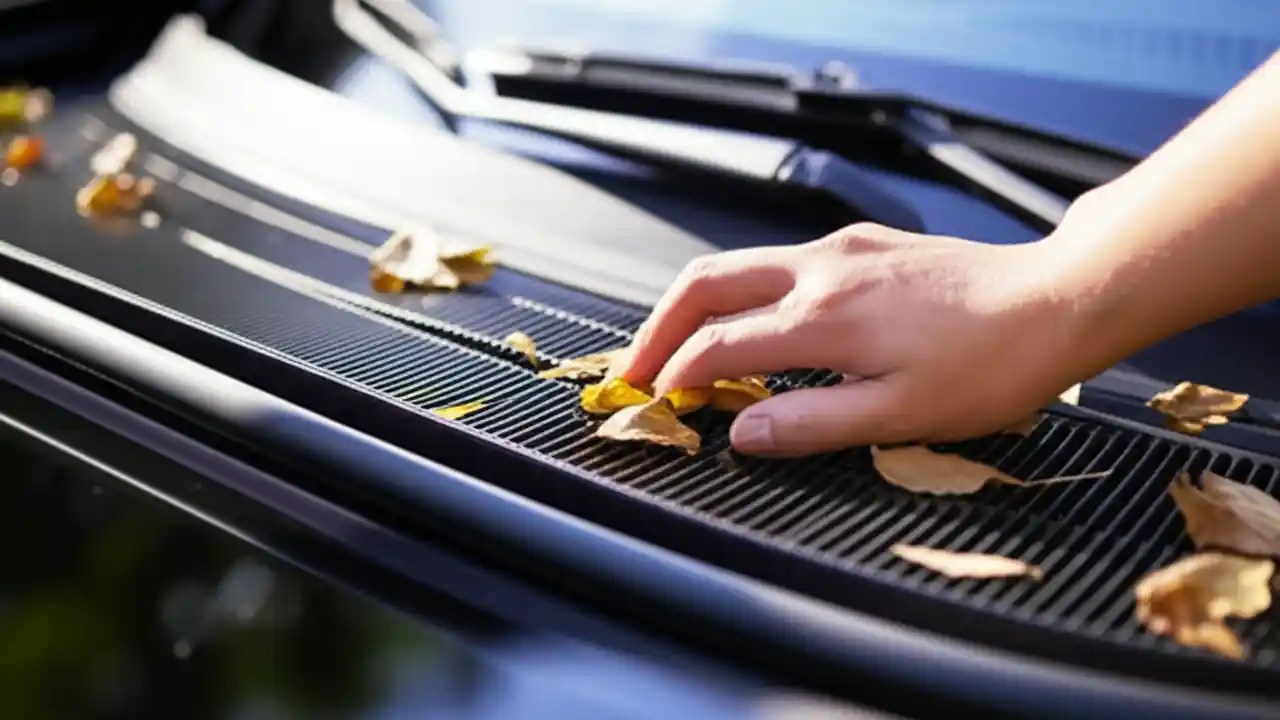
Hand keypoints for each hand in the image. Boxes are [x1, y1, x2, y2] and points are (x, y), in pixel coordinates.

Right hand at [617, 223, 1089, 455]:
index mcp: (822, 319)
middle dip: (658, 324)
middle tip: (636, 367)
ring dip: (699, 305)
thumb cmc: (991, 364)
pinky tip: (759, 322)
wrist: (1058, 298)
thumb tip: (742, 434)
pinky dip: (746, 292)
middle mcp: (819, 271)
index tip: (654, 402)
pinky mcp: (865, 242)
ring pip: (740, 264)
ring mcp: (842, 248)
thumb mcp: (901, 415)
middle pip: (706, 283)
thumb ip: (811, 424)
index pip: (716, 344)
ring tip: (683, 347)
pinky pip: (781, 261)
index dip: (674, 375)